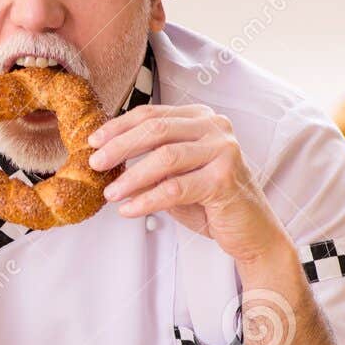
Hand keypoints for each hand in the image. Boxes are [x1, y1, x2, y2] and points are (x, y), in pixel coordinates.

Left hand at [88, 103, 286, 266]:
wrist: (251, 231)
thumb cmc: (210, 201)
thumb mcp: (176, 175)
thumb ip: (150, 161)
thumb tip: (106, 158)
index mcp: (201, 118)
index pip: (152, 114)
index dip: (119, 127)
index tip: (93, 141)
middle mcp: (215, 127)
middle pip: (156, 130)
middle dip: (120, 146)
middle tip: (95, 163)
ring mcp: (224, 151)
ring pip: (164, 158)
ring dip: (131, 177)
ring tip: (110, 193)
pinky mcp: (225, 179)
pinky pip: (175, 188)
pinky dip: (147, 200)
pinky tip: (128, 210)